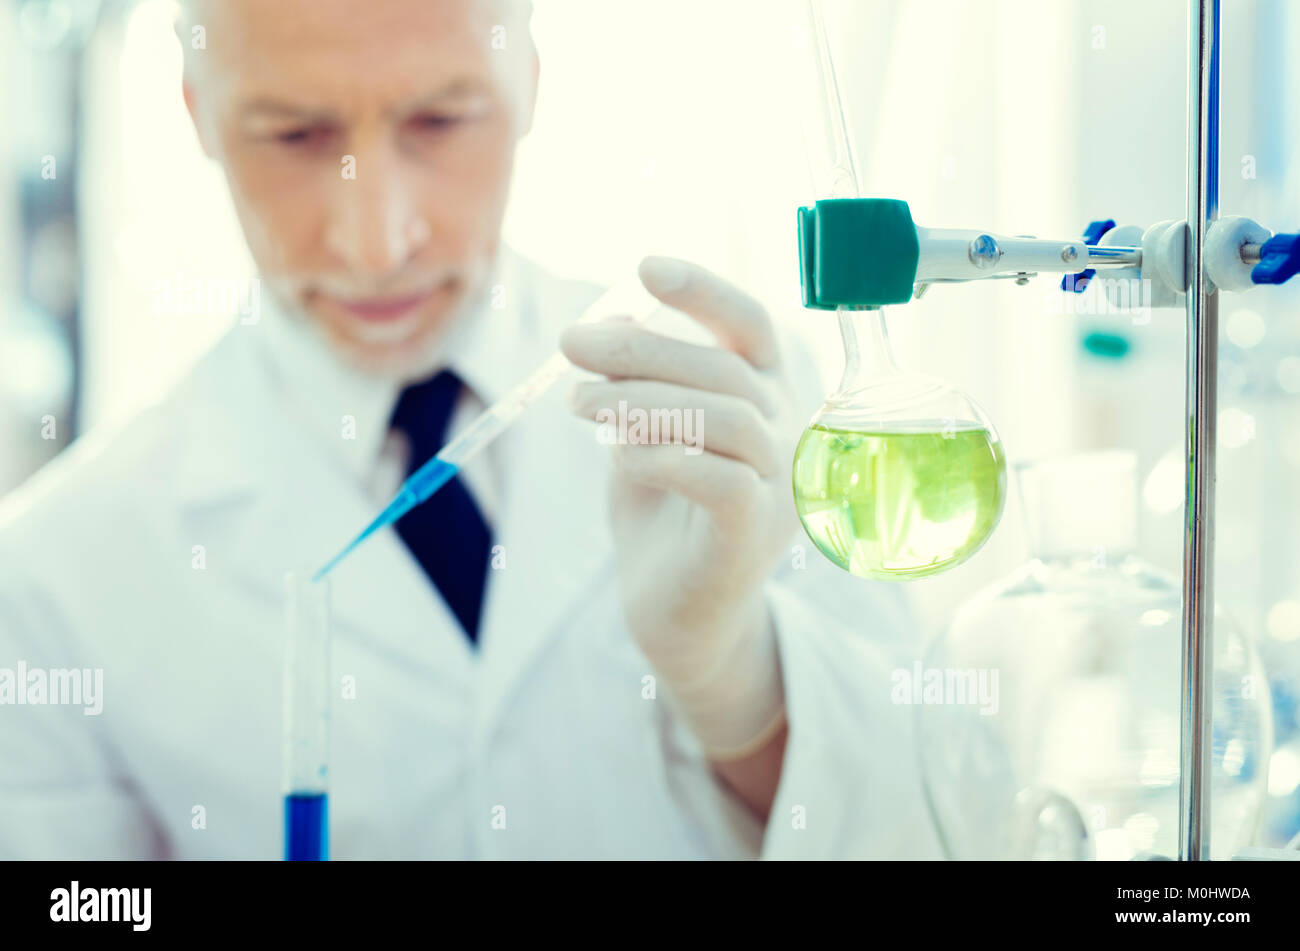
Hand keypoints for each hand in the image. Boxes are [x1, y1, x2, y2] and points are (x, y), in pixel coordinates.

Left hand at [561, 256, 800, 757]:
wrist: (677, 613)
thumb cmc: (662, 515)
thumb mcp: (643, 433)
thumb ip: (640, 383)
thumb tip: (615, 319)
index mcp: (765, 397)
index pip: (751, 327)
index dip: (703, 292)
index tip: (645, 267)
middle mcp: (786, 433)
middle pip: (723, 366)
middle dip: (639, 347)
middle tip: (570, 345)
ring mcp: (780, 486)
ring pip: (723, 415)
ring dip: (640, 400)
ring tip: (577, 402)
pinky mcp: (756, 533)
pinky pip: (718, 477)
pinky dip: (660, 456)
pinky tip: (618, 456)